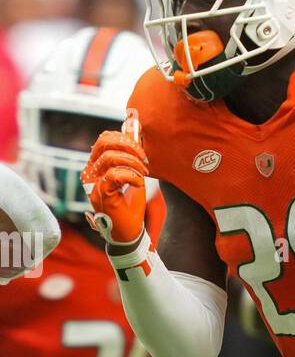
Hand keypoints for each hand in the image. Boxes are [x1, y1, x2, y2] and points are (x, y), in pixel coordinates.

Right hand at [81, 110, 147, 245]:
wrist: (130, 232)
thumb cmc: (131, 205)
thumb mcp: (133, 173)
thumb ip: (130, 152)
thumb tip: (131, 124)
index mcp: (95, 166)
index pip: (104, 139)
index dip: (125, 139)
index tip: (141, 152)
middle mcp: (90, 173)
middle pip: (104, 142)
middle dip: (129, 146)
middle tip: (144, 160)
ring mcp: (93, 184)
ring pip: (110, 158)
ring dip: (133, 163)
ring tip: (143, 175)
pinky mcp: (101, 195)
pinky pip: (114, 175)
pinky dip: (131, 176)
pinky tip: (138, 184)